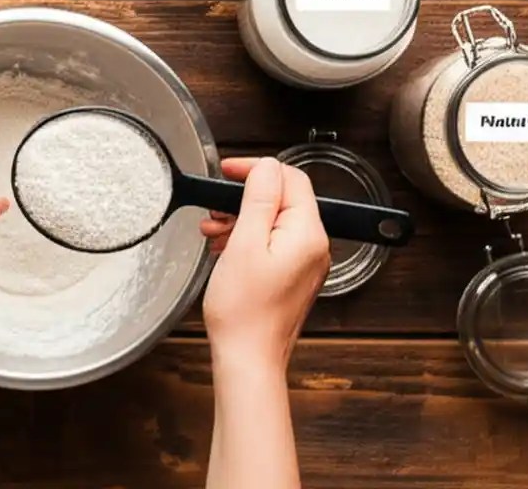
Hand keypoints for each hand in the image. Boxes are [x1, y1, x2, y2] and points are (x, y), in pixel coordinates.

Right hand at [200, 157, 329, 371]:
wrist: (249, 359)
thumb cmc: (244, 311)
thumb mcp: (245, 244)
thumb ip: (258, 200)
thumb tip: (266, 167)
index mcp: (307, 234)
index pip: (290, 179)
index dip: (257, 169)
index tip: (227, 171)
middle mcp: (313, 246)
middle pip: (283, 200)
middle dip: (244, 198)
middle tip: (215, 208)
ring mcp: (304, 263)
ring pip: (273, 222)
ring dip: (241, 219)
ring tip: (213, 232)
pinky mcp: (292, 277)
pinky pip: (271, 244)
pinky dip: (246, 239)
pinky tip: (224, 248)